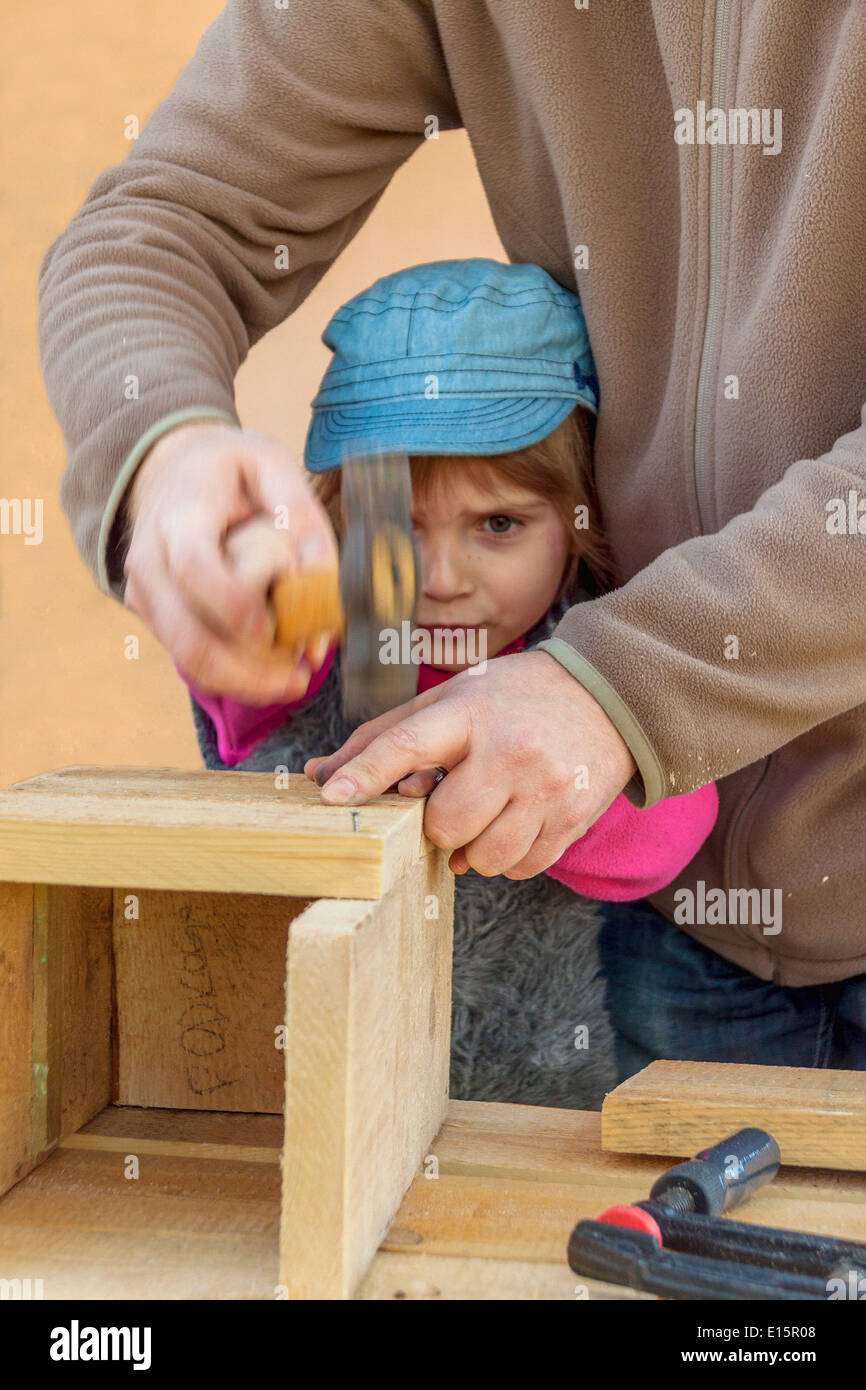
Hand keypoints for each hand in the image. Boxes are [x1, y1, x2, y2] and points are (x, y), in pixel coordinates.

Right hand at [123, 421, 338, 703]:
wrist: (168, 470)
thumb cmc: (226, 469)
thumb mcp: (270, 464)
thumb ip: (302, 514)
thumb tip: (324, 580)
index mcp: (180, 515)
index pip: (193, 568)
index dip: (232, 606)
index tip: (274, 633)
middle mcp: (151, 560)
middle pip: (186, 636)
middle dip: (245, 671)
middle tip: (298, 679)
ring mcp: (146, 594)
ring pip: (185, 658)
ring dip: (242, 681)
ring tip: (292, 680)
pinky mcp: (153, 616)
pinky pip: (187, 658)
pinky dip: (230, 674)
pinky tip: (269, 670)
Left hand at [304, 650, 637, 877]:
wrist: (609, 696)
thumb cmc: (514, 697)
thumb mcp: (451, 699)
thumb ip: (386, 737)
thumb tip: (321, 776)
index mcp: (471, 713)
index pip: (408, 746)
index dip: (366, 775)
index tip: (333, 799)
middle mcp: (511, 751)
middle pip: (446, 823)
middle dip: (439, 824)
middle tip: (453, 802)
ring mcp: (548, 789)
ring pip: (485, 858)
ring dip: (474, 849)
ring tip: (485, 816)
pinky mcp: (574, 818)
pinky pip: (522, 868)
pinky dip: (508, 859)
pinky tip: (514, 825)